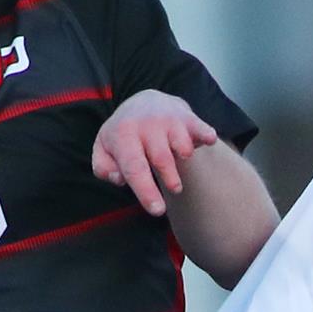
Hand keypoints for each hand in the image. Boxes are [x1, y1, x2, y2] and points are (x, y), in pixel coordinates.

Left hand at [92, 91, 221, 216]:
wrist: (144, 101)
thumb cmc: (124, 135)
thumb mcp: (103, 149)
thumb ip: (104, 168)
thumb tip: (119, 178)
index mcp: (123, 135)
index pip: (134, 168)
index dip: (146, 191)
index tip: (157, 210)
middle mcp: (146, 126)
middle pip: (161, 159)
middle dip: (170, 178)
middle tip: (175, 189)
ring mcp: (168, 120)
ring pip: (182, 144)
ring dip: (185, 155)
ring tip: (181, 157)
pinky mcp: (187, 118)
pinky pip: (199, 127)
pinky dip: (206, 134)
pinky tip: (209, 139)